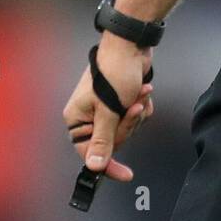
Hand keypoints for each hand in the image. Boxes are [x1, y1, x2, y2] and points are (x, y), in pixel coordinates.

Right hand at [61, 39, 154, 181]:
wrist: (131, 46)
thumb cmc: (114, 72)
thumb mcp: (109, 110)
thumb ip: (103, 140)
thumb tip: (94, 166)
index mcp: (77, 119)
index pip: (90, 153)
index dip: (108, 165)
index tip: (126, 175)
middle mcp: (89, 116)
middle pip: (113, 141)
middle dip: (128, 124)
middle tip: (133, 107)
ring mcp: (106, 109)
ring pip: (127, 129)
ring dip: (137, 112)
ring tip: (139, 93)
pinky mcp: (121, 102)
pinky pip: (135, 117)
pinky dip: (142, 105)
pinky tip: (142, 91)